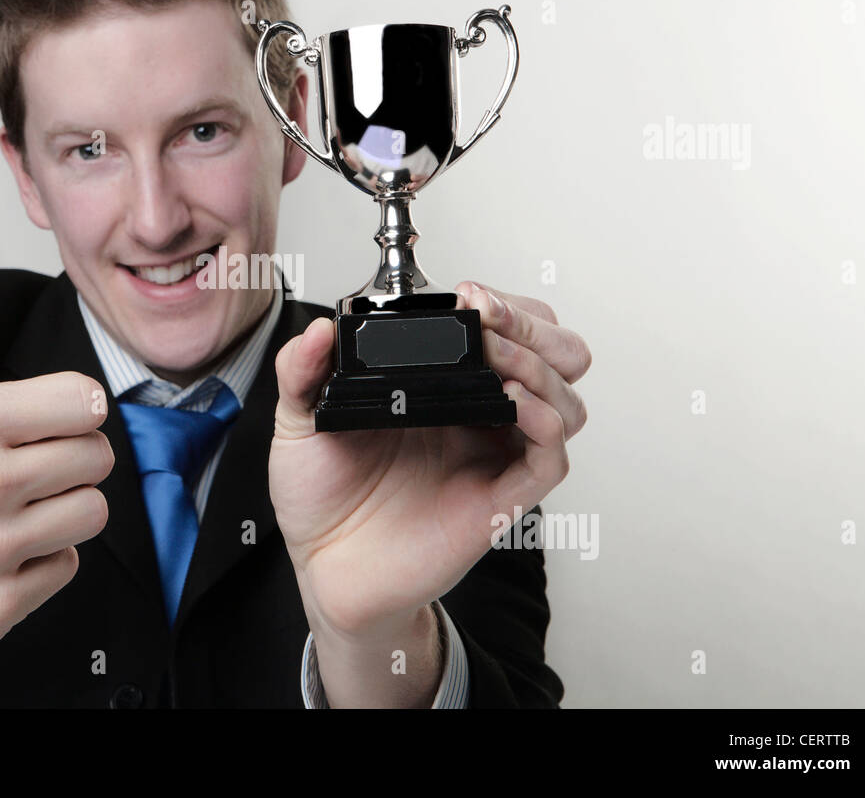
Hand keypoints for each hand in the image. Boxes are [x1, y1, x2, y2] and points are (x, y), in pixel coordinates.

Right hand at [0, 201, 112, 665]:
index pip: (86, 401)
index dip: (70, 407)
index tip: (43, 416)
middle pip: (97, 456)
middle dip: (69, 455)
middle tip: (23, 461)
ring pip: (92, 512)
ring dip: (62, 506)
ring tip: (14, 503)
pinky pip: (68, 565)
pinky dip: (42, 558)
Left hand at [269, 281, 590, 649]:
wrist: (323, 568)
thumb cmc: (321, 497)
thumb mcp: (298, 422)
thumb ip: (301, 372)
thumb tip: (318, 331)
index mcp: (442, 386)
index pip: (509, 329)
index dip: (505, 305)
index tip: (470, 296)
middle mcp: (478, 417)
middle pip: (556, 356)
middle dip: (534, 327)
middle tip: (490, 320)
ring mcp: (494, 456)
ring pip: (566, 402)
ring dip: (541, 368)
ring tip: (497, 358)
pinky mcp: (500, 500)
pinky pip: (549, 459)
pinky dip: (545, 424)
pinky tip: (512, 403)